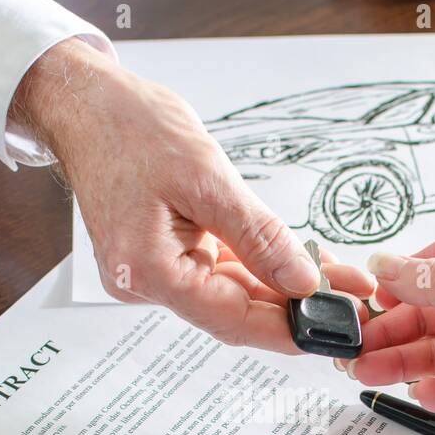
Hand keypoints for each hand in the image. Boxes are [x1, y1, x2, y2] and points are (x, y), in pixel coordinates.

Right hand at [15, 39, 323, 352]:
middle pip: (233, 310)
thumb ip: (258, 237)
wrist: (85, 103)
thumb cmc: (130, 128)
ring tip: (333, 277)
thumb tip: (302, 281)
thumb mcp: (207, 179)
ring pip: (228, 292)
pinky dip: (253, 266)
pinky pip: (214, 270)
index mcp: (147, 270)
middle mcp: (143, 282)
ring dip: (279, 285)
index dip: (287, 330)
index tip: (331, 331)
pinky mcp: (159, 255)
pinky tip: (293, 262)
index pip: (231, 319)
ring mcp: (150, 271)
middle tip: (348, 299)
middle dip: (293, 304)